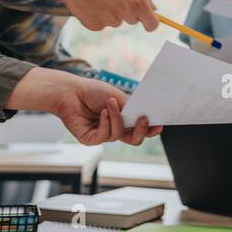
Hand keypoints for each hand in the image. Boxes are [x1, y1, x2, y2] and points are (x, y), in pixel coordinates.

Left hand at [6, 68, 161, 145]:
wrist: (71, 92)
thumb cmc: (94, 92)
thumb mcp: (119, 97)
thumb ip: (132, 108)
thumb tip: (146, 116)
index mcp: (124, 119)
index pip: (141, 129)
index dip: (152, 129)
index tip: (160, 125)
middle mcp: (115, 129)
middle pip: (134, 139)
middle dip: (142, 131)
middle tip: (144, 119)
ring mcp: (103, 135)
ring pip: (119, 135)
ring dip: (117, 118)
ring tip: (110, 103)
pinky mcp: (90, 139)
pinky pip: (104, 136)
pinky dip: (105, 122)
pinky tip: (102, 112)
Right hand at [55, 0, 159, 31]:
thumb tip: (154, 9)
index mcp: (139, 1)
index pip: (152, 24)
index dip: (150, 22)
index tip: (145, 19)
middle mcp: (127, 13)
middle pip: (133, 20)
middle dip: (127, 10)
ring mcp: (110, 21)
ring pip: (116, 21)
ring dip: (111, 12)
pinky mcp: (95, 26)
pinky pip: (101, 24)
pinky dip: (96, 16)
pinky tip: (89, 1)